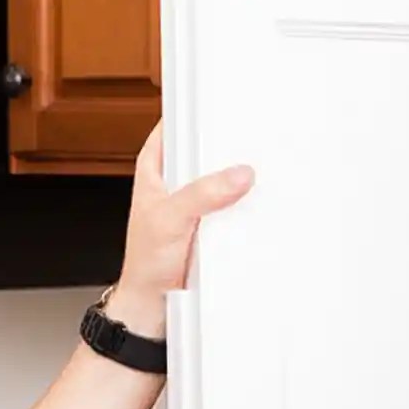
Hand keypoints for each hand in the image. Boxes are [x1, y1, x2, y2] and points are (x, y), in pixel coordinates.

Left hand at [106, 121, 253, 338]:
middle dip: (228, 144)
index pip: (174, 125)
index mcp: (154, 168)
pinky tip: (261, 199)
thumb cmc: (146, 264)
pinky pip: (233, 205)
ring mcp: (195, 203)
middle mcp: (175, 181)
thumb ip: (202, 194)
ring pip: (222, 178)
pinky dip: (245, 202)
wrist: (155, 306)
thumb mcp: (169, 220)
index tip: (223, 101)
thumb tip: (238, 174)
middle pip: (205, 150)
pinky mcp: (212, 224)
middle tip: (253, 133)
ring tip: (263, 163)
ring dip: (240, 175)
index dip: (196, 112)